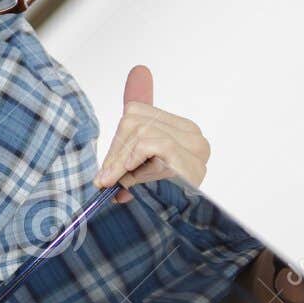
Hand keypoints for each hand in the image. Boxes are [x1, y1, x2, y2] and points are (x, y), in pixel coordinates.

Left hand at [94, 65, 209, 203]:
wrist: (177, 232)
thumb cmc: (156, 200)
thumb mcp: (137, 163)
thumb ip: (135, 130)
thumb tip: (139, 71)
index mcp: (182, 130)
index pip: (136, 110)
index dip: (116, 139)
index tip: (109, 167)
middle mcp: (192, 134)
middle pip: (132, 120)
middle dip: (114, 152)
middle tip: (108, 180)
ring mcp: (195, 146)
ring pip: (138, 130)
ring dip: (121, 162)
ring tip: (123, 184)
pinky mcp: (190, 157)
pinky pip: (149, 144)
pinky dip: (132, 161)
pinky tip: (131, 178)